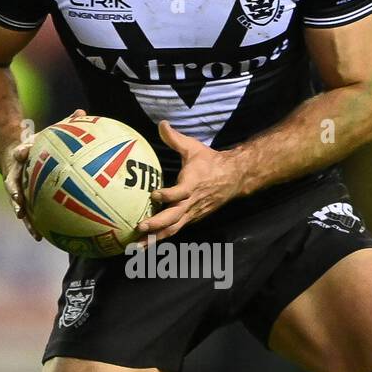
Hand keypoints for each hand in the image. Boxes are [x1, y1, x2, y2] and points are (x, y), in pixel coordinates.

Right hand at [1, 108, 86, 238]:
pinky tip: (43, 239)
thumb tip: (81, 112)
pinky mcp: (21, 200)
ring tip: (34, 233)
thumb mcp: (46, 134)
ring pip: (19, 206)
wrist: (10, 154)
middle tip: (19, 207)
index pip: (18, 153)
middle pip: (12, 186)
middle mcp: (14, 175)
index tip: (19, 154)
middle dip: (16, 196)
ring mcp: (15, 189)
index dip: (19, 152)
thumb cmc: (34, 144)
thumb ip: (63, 124)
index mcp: (19, 157)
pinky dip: (35, 225)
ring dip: (26, 219)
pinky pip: (28, 213)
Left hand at [137, 120, 240, 241]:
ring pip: (173, 229)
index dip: (168, 194)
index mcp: (192, 184)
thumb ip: (175, 138)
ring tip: (137, 247)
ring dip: (155, 239)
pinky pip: (174, 230)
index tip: (154, 193)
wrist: (234, 178)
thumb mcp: (193, 148)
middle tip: (139, 227)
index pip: (180, 192)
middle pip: (174, 217)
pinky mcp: (191, 219)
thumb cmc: (210, 162)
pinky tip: (146, 244)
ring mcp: (192, 213)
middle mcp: (191, 203)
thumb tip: (161, 123)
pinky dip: (160, 238)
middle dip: (157, 224)